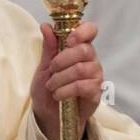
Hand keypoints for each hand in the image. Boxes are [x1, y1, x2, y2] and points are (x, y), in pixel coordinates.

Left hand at [32, 22, 101, 139]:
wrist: (48, 113)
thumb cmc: (47, 87)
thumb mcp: (43, 66)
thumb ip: (49, 47)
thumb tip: (46, 25)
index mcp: (78, 49)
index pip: (90, 31)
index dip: (82, 31)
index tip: (69, 39)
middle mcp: (91, 61)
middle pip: (85, 50)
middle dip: (62, 59)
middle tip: (51, 69)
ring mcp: (96, 77)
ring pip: (82, 69)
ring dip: (61, 77)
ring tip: (51, 86)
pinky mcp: (96, 93)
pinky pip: (83, 86)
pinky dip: (66, 90)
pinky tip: (58, 95)